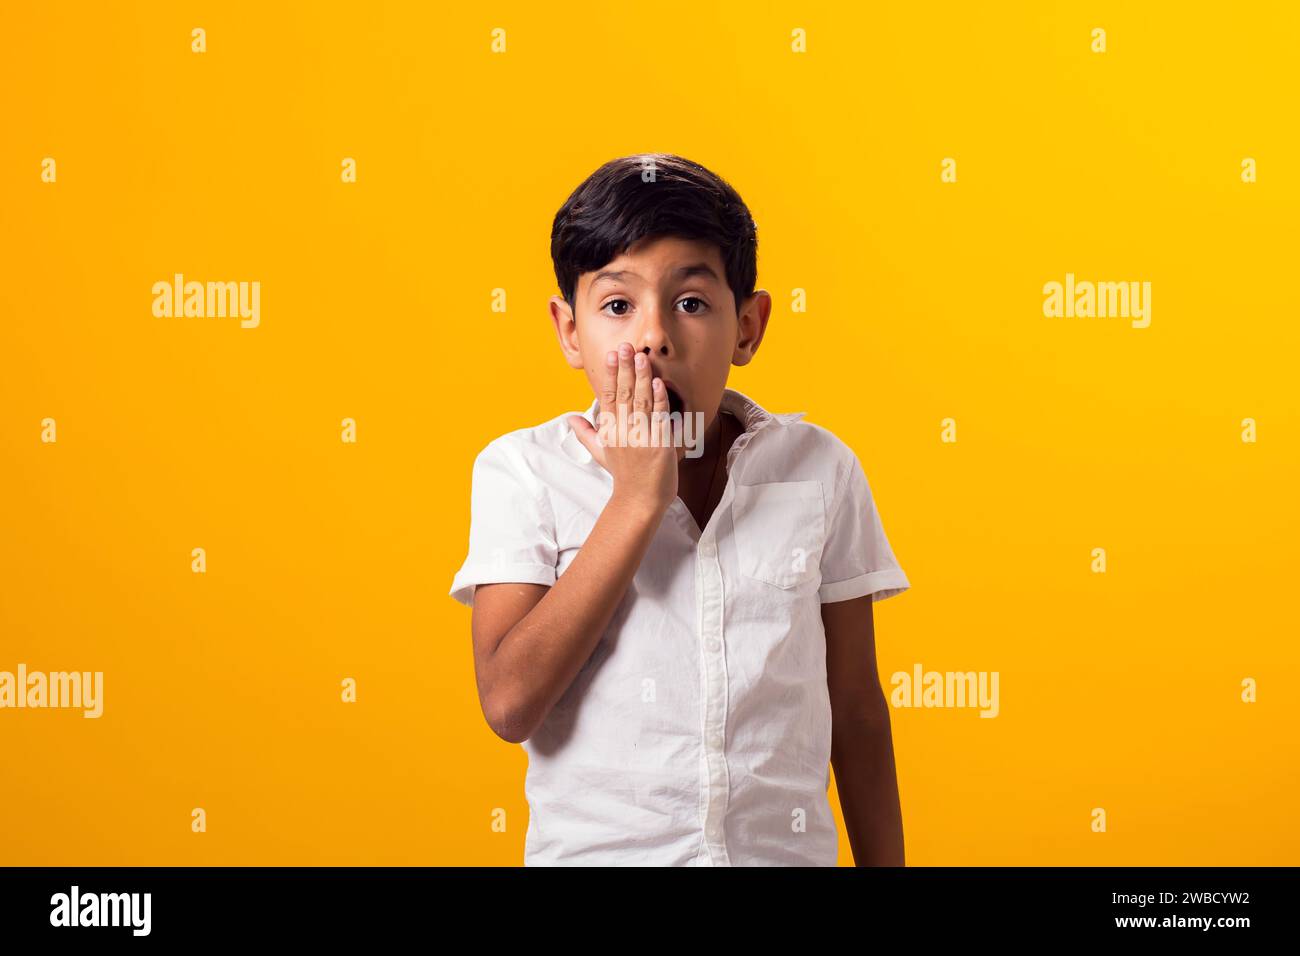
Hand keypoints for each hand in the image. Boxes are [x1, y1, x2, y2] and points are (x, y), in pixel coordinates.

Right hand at [568, 341, 683, 513]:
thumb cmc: (624, 476)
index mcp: (609, 431)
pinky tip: (659, 383)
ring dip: (642, 378)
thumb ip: (586, 433)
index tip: (612, 355)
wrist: (639, 502)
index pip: (608, 397)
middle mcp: (622, 433)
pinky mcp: (658, 445)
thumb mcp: (601, 453)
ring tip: (642, 357)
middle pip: (623, 394)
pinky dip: (658, 400)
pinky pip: (658, 418)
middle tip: (626, 346)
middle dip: (625, 369)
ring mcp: (640, 438)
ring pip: (640, 402)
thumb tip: (571, 418)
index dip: (610, 374)